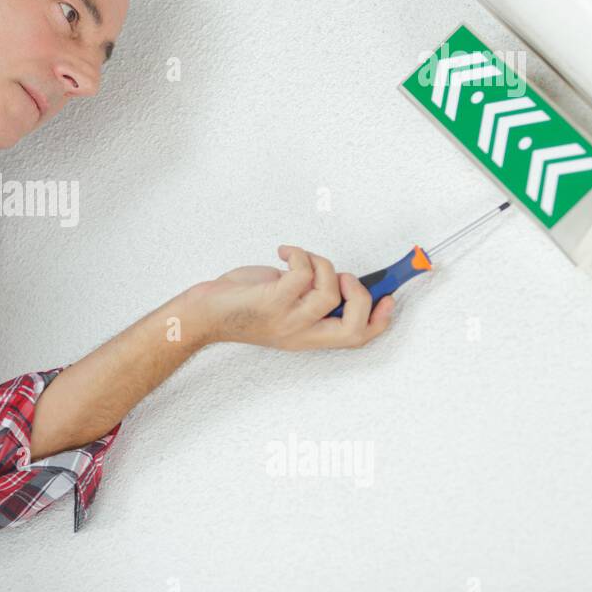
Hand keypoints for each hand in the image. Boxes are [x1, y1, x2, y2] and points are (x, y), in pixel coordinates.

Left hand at [190, 244, 394, 350]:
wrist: (203, 314)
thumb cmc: (239, 306)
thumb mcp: (283, 306)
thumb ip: (310, 296)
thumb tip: (336, 273)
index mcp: (308, 336)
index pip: (356, 338)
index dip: (380, 319)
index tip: (389, 296)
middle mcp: (302, 333)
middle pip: (354, 328)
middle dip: (363, 296)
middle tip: (343, 277)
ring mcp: (288, 319)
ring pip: (330, 293)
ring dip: (323, 265)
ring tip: (302, 258)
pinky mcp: (274, 301)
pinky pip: (304, 274)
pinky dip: (299, 255)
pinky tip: (284, 253)